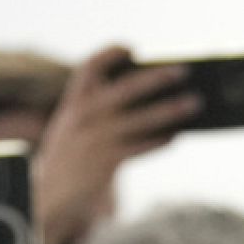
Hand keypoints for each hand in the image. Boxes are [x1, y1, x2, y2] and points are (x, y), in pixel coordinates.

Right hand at [35, 46, 198, 243]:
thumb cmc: (71, 157)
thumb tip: (154, 103)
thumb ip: (103, 113)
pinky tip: (177, 135)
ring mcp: (96, 139)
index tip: (132, 48)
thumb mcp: (76, 128)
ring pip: (142, 118)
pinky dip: (161, 139)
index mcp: (73, 102)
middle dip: (156, 78)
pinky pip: (142, 146)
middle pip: (126, 88)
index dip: (110, 54)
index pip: (89, 67)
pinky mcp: (107, 162)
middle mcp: (84, 116)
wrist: (48, 196)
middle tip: (184, 70)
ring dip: (171, 109)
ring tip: (195, 102)